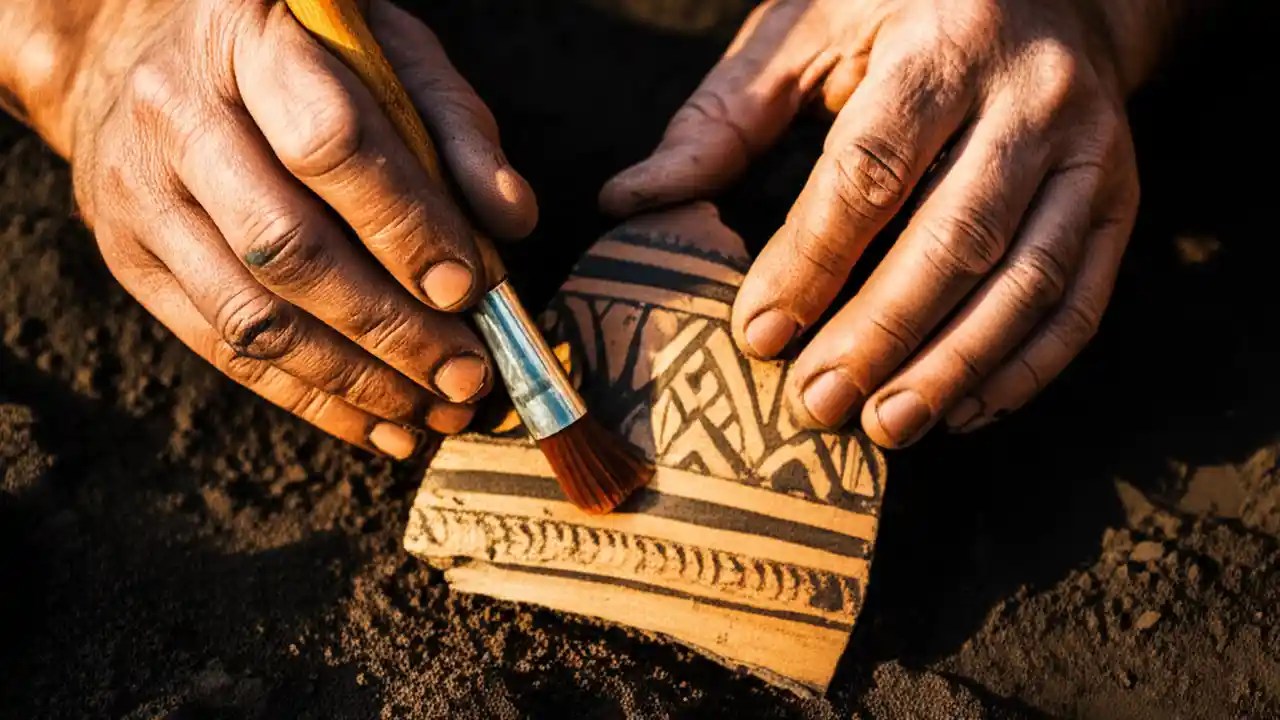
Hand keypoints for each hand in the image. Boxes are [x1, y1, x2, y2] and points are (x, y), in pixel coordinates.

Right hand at [48, 0, 536, 456]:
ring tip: (436, 413)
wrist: (150, 53)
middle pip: (285, 246)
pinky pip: (222, 349)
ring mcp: (137, 188)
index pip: (330, 145)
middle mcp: (175, 109)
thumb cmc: (304, 57)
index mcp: (249, 33)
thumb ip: (457, 130)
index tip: (471, 290)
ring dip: (357, 382)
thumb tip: (515, 220)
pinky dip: (310, 399)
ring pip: (251, 316)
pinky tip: (378, 426)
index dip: (406, 227)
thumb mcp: (389, 55)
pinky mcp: (127, 257)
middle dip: (391, 328)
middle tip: (469, 378)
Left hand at [601, 0, 1169, 446]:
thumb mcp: (807, 31)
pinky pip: (1083, 300)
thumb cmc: (900, 8)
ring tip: (885, 427)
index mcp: (943, 43)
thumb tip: (629, 200)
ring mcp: (1092, 152)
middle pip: (955, 237)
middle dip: (881, 333)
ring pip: (1029, 281)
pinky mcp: (1121, 199)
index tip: (759, 332)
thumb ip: (722, 118)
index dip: (813, 260)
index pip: (872, 169)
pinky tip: (962, 411)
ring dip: (954, 367)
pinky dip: (1026, 368)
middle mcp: (1033, 96)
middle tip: (816, 404)